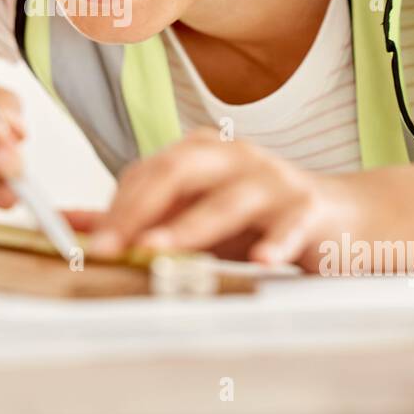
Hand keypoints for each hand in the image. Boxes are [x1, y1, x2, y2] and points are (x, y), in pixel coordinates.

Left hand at [77, 128, 364, 266]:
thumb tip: (71, 224)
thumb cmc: (260, 217)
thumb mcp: (195, 214)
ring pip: (229, 198)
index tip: (92, 242)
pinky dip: (275, 242)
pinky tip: (260, 260)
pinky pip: (290, 224)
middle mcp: (235, 158)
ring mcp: (274, 180)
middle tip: (111, 247)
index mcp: (204, 154)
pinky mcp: (310, 209)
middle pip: (180, 171)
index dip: (117, 206)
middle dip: (139, 209)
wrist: (342, 219)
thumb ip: (137, 219)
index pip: (149, 172)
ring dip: (191, 226)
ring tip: (160, 249)